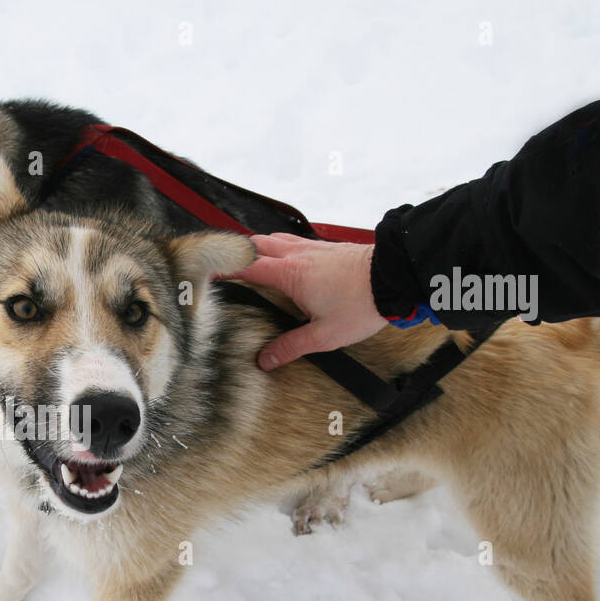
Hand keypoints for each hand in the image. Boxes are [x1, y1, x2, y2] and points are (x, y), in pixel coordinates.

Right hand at [224, 233, 388, 369]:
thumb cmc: (361, 305)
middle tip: (223, 268)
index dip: (222, 267)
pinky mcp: (326, 248)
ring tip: (249, 265)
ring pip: (273, 240)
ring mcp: (312, 248)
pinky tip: (285, 263)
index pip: (245, 266)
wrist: (395, 278)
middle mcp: (296, 256)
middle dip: (236, 255)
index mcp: (289, 275)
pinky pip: (293, 242)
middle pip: (254, 245)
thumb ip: (291, 347)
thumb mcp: (324, 336)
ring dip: (257, 249)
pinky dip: (279, 249)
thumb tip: (265, 360)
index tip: (204, 271)